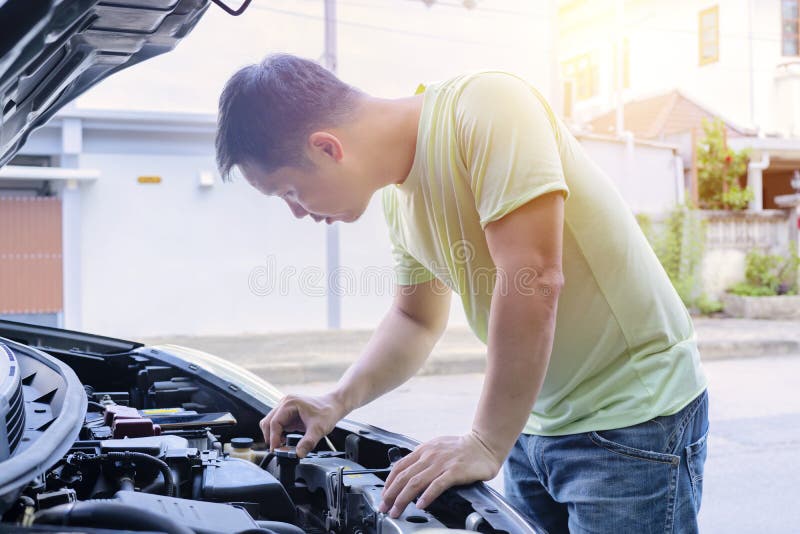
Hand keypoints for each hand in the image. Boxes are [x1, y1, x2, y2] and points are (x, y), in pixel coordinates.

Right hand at [259, 392, 346, 457]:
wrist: (334, 405)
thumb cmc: (327, 412)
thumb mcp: (319, 429)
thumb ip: (308, 442)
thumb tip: (298, 454)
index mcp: (289, 403)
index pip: (274, 423)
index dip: (273, 438)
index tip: (276, 450)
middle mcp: (285, 403)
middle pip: (267, 422)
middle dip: (270, 437)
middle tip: (277, 450)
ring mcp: (285, 408)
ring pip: (270, 423)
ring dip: (273, 435)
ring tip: (281, 446)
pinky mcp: (288, 413)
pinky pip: (277, 424)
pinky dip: (278, 434)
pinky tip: (285, 440)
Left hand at [379, 432, 502, 518]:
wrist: (484, 445)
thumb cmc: (461, 449)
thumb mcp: (437, 447)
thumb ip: (423, 459)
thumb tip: (408, 474)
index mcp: (424, 450)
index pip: (399, 467)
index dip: (388, 483)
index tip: (383, 496)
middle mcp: (430, 455)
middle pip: (404, 477)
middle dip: (391, 495)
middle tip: (384, 508)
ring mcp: (442, 463)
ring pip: (416, 482)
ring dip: (403, 499)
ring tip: (396, 510)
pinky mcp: (455, 472)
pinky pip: (437, 485)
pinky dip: (426, 496)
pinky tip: (420, 505)